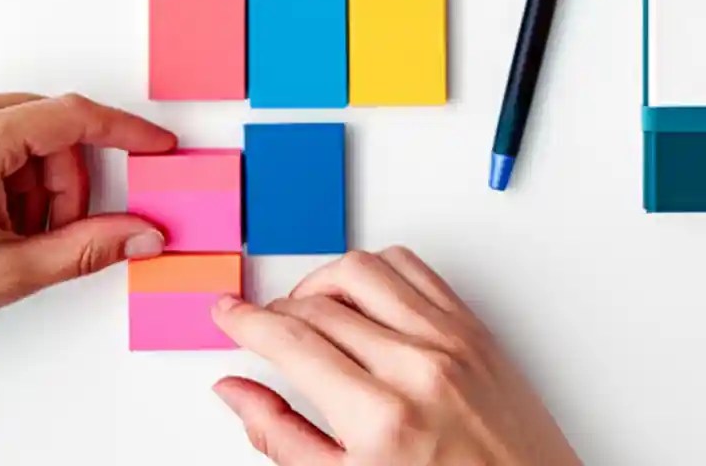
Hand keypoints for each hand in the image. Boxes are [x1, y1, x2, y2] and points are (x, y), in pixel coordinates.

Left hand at [0, 92, 174, 366]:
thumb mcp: (4, 275)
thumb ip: (86, 248)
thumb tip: (141, 232)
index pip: (73, 116)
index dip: (126, 132)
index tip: (157, 148)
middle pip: (45, 126)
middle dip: (67, 180)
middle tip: (56, 236)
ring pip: (12, 132)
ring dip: (30, 181)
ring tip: (5, 240)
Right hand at [211, 248, 579, 465]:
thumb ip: (283, 437)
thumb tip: (235, 391)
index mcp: (380, 418)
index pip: (290, 340)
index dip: (246, 321)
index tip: (227, 314)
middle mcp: (418, 367)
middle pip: (319, 302)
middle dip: (278, 309)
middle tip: (265, 327)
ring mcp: (453, 342)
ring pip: (363, 268)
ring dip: (323, 280)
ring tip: (312, 309)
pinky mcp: (477, 330)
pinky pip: (414, 269)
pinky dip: (377, 272)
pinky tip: (364, 299)